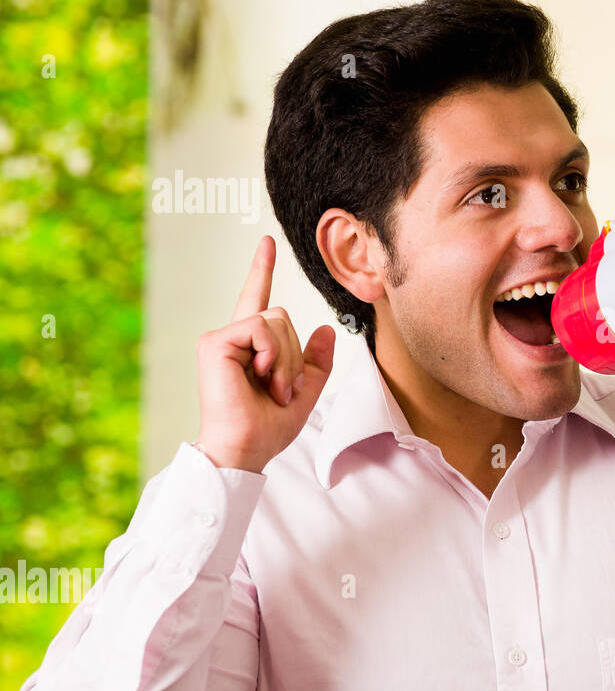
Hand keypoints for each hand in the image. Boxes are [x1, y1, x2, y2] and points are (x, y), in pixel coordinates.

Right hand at [194, 235, 335, 472]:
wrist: (246, 448)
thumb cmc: (268, 426)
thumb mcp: (305, 391)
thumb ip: (316, 361)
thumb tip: (325, 329)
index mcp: (252, 346)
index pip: (258, 300)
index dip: (261, 269)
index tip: (267, 242)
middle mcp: (233, 337)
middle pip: (282, 316)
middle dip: (295, 355)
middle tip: (284, 389)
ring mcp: (220, 338)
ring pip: (276, 320)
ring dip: (286, 360)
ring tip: (274, 388)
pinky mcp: (214, 342)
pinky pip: (260, 328)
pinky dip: (272, 354)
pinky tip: (261, 376)